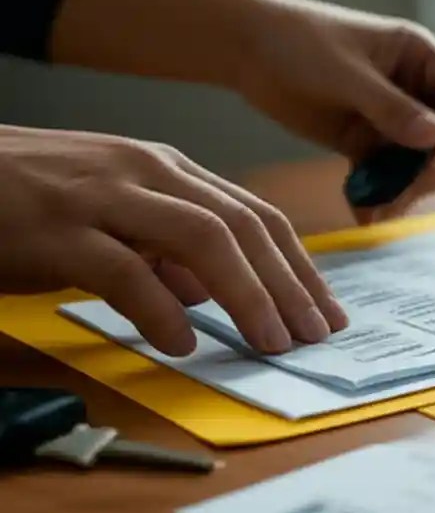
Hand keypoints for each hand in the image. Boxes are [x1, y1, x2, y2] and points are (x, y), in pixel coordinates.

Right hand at [0, 125, 347, 355]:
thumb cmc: (29, 198)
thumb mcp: (113, 215)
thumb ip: (166, 248)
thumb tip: (214, 294)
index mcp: (166, 169)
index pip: (256, 216)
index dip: (300, 266)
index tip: (327, 310)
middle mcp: (145, 172)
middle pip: (243, 227)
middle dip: (288, 285)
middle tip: (314, 335)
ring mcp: (102, 197)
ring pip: (201, 239)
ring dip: (246, 295)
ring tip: (270, 341)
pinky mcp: (56, 230)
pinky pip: (123, 270)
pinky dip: (160, 309)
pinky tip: (181, 342)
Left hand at [234, 0, 434, 223]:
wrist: (244, 48)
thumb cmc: (298, 42)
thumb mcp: (346, 74)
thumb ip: (390, 106)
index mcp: (418, 57)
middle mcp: (412, 88)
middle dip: (427, 169)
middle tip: (406, 194)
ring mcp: (389, 118)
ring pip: (413, 162)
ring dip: (402, 190)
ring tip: (379, 213)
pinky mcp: (364, 141)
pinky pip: (382, 173)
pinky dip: (376, 194)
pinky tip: (363, 213)